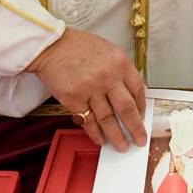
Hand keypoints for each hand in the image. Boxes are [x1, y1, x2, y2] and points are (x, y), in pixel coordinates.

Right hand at [28, 27, 147, 151]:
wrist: (51, 46)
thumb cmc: (78, 47)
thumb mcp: (108, 50)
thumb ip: (121, 69)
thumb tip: (132, 91)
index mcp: (120, 62)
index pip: (137, 89)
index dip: (141, 107)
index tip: (141, 117)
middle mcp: (108, 77)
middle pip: (126, 109)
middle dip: (135, 128)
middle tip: (140, 140)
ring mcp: (91, 89)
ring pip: (108, 120)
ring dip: (116, 136)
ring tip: (122, 146)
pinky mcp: (74, 99)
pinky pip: (88, 122)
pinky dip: (96, 134)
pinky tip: (101, 140)